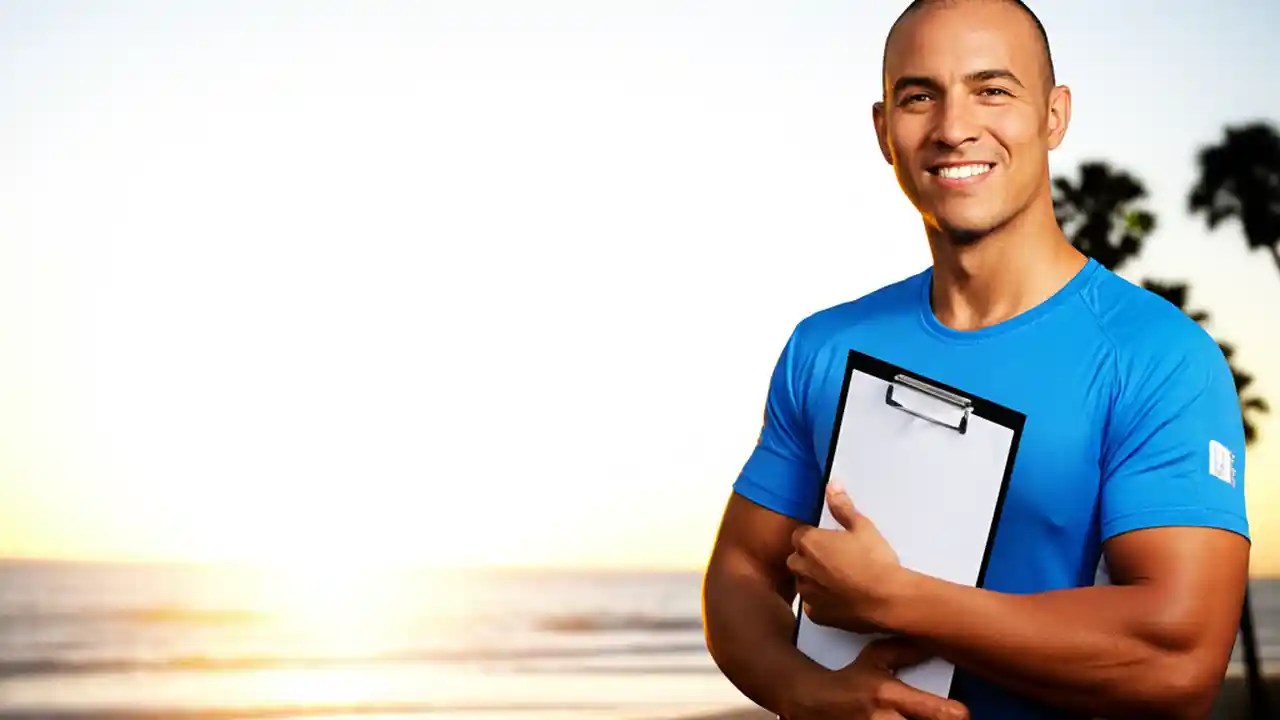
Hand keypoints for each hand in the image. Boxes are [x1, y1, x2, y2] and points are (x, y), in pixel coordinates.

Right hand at [784, 637, 967, 719]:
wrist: (810, 701)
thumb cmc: (848, 680)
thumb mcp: (873, 658)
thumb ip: (904, 651)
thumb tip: (934, 642)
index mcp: (890, 695)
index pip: (937, 712)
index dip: (956, 714)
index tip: (961, 713)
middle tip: (943, 719)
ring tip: (917, 719)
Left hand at [788, 481, 909, 633]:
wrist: (888, 599)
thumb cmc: (875, 561)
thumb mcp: (862, 527)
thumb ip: (842, 507)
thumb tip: (832, 486)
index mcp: (809, 543)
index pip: (800, 535)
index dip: (816, 538)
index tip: (831, 542)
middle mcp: (801, 568)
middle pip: (797, 558)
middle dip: (811, 558)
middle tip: (836, 560)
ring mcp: (807, 593)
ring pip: (803, 582)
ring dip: (814, 579)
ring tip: (840, 580)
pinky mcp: (816, 615)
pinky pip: (812, 605)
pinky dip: (822, 601)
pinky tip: (840, 597)